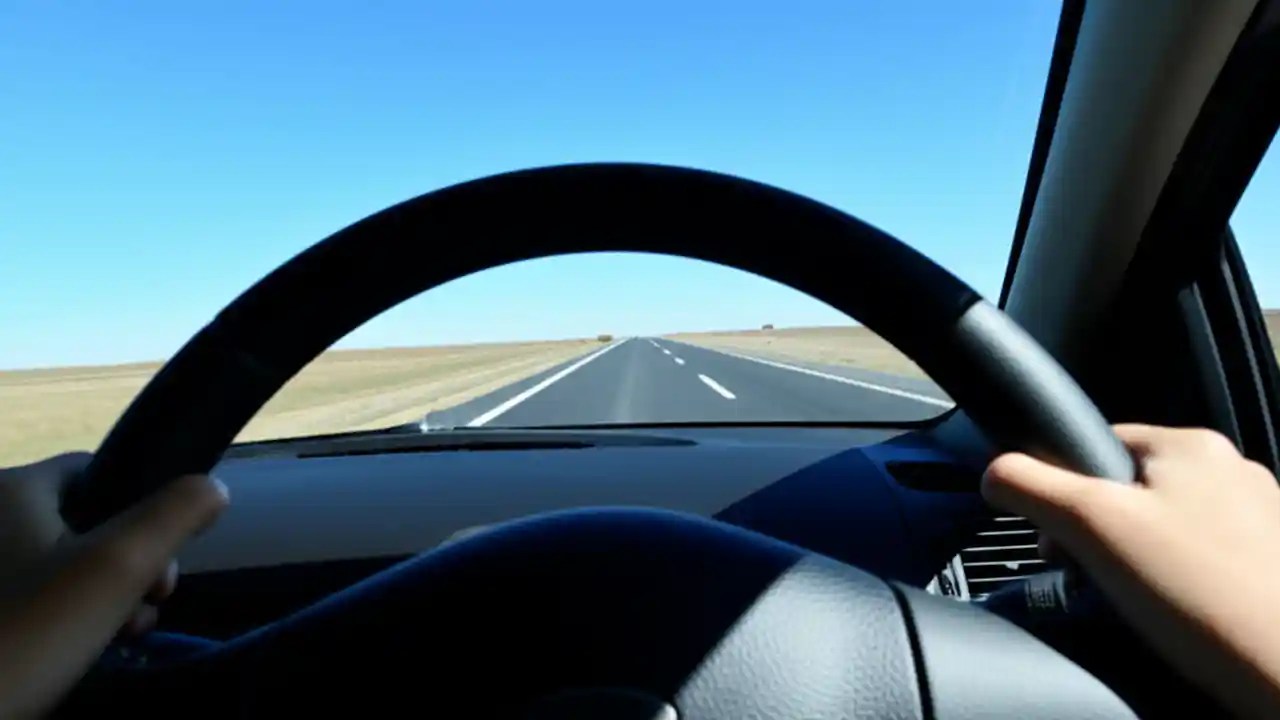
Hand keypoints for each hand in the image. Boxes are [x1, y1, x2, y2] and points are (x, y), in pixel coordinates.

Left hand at [0, 453, 226, 718]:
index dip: (142, 506)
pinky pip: (40, 594)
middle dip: (133, 561)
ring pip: (66, 562)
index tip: (162, 558)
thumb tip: (213, 488)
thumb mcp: (121, 565)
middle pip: (85, 520)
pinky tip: (87, 644)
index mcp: (13, 488)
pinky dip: (69, 615)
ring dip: (109, 593)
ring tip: (124, 631)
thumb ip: (175, 515)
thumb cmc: (35, 629)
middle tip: (149, 602)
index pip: (95, 469)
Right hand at [983, 425, 1279, 719]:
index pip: (1096, 445)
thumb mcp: (1090, 526)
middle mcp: (1232, 471)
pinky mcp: (1265, 563)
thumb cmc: (1199, 596)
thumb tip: (995, 473)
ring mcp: (1257, 518)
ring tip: (1133, 599)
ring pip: (1161, 526)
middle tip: (1090, 574)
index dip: (1061, 490)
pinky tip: (1171, 612)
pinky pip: (1195, 559)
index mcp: (1191, 445)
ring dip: (1133, 560)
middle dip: (1097, 533)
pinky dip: (1173, 583)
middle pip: (1128, 489)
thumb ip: (1031, 486)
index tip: (1057, 538)